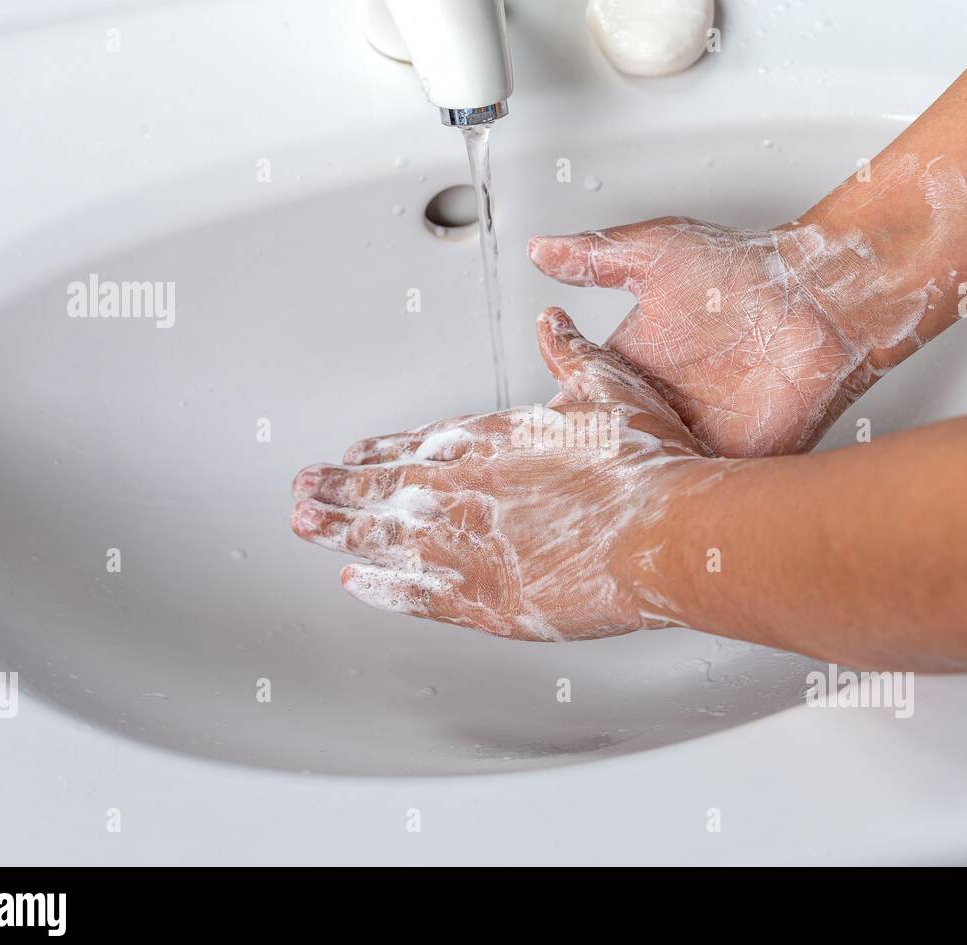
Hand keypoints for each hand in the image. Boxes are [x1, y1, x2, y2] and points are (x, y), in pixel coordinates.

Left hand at [291, 308, 710, 640]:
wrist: (665, 531)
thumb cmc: (645, 464)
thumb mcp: (608, 387)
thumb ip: (570, 355)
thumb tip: (554, 322)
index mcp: (490, 439)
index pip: (418, 442)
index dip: (381, 450)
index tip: (352, 453)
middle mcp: (464, 490)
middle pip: (384, 488)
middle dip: (338, 487)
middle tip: (302, 486)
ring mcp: (467, 547)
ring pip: (384, 538)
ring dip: (340, 531)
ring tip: (304, 525)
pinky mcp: (484, 600)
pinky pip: (415, 594)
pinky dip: (381, 589)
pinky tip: (356, 585)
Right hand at [528, 215, 942, 456]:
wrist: (819, 297)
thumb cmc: (749, 268)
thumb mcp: (657, 251)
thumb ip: (594, 256)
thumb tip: (538, 248)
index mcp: (631, 365)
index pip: (574, 394)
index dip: (552, 398)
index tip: (537, 400)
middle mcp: (658, 405)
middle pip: (601, 447)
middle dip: (574, 458)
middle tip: (556, 458)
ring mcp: (692, 437)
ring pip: (643, 477)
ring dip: (621, 483)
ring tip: (596, 486)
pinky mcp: (733, 462)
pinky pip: (697, 494)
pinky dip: (676, 501)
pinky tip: (655, 497)